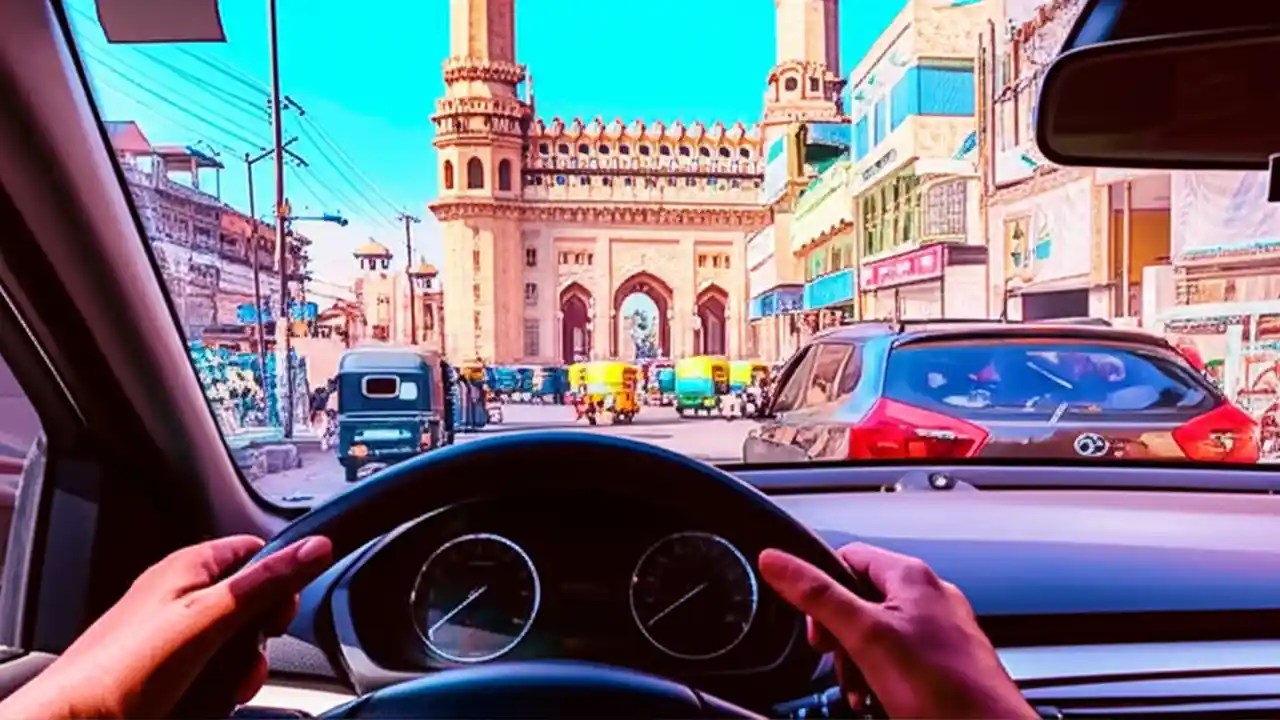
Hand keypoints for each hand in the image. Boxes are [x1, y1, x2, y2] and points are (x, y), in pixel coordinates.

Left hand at [0, 535, 332, 718]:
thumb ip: (267, 582)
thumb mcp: (212, 617)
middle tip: (252, 654)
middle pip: (250, 600)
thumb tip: (317, 546)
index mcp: (190, 566)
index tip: (283, 609)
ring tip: (230, 686)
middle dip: (262, 633)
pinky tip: (215, 696)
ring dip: (244, 664)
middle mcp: (181, 593)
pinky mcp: (167, 666)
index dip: (280, 577)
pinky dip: (222, 681)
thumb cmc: (128, 668)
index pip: (256, 551)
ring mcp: (173, 631)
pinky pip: (213, 665)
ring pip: (235, 638)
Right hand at [759, 543, 1035, 719]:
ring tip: (862, 688)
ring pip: (877, 634)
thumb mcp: (865, 637)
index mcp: (911, 577)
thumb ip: (818, 596)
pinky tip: (880, 699)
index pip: (846, 557)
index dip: (821, 588)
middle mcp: (929, 597)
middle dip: (840, 635)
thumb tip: (776, 560)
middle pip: (859, 599)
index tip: (816, 624)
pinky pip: (900, 659)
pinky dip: (882, 677)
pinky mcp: (946, 662)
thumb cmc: (945, 691)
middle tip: (839, 660)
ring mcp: (940, 630)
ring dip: (858, 662)